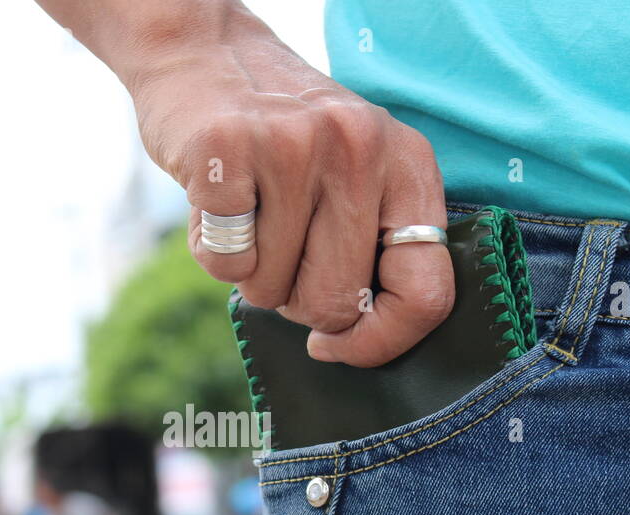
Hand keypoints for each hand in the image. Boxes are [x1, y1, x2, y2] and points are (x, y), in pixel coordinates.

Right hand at [129, 30, 453, 366]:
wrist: (203, 52)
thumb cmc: (283, 140)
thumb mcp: (356, 173)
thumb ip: (373, 247)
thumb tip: (355, 342)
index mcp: (408, 164)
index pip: (426, 292)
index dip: (379, 342)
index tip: (336, 347)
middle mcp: (360, 149)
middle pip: (337, 303)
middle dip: (298, 302)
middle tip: (281, 252)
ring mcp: (293, 145)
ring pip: (273, 289)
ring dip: (251, 273)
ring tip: (249, 214)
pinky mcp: (226, 149)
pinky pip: (225, 263)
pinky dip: (212, 251)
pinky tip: (217, 203)